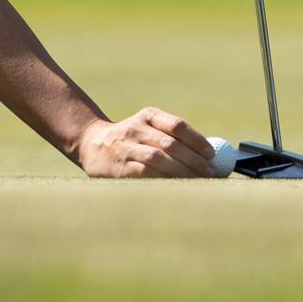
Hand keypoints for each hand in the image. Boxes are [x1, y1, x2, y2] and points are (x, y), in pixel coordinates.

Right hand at [75, 106, 217, 177]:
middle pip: (171, 144)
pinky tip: (176, 186)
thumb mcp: (148, 128)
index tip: (211, 154)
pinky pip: (146, 173)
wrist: (91, 144)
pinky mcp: (120, 166)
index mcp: (148, 115)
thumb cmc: (131, 140)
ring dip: (182, 171)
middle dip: (194, 159)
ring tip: (198, 180)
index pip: (177, 125)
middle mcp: (136, 128)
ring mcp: (127, 147)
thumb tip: (211, 154)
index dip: (197, 140)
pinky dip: (164, 180)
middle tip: (209, 172)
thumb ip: (173, 138)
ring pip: (159, 159)